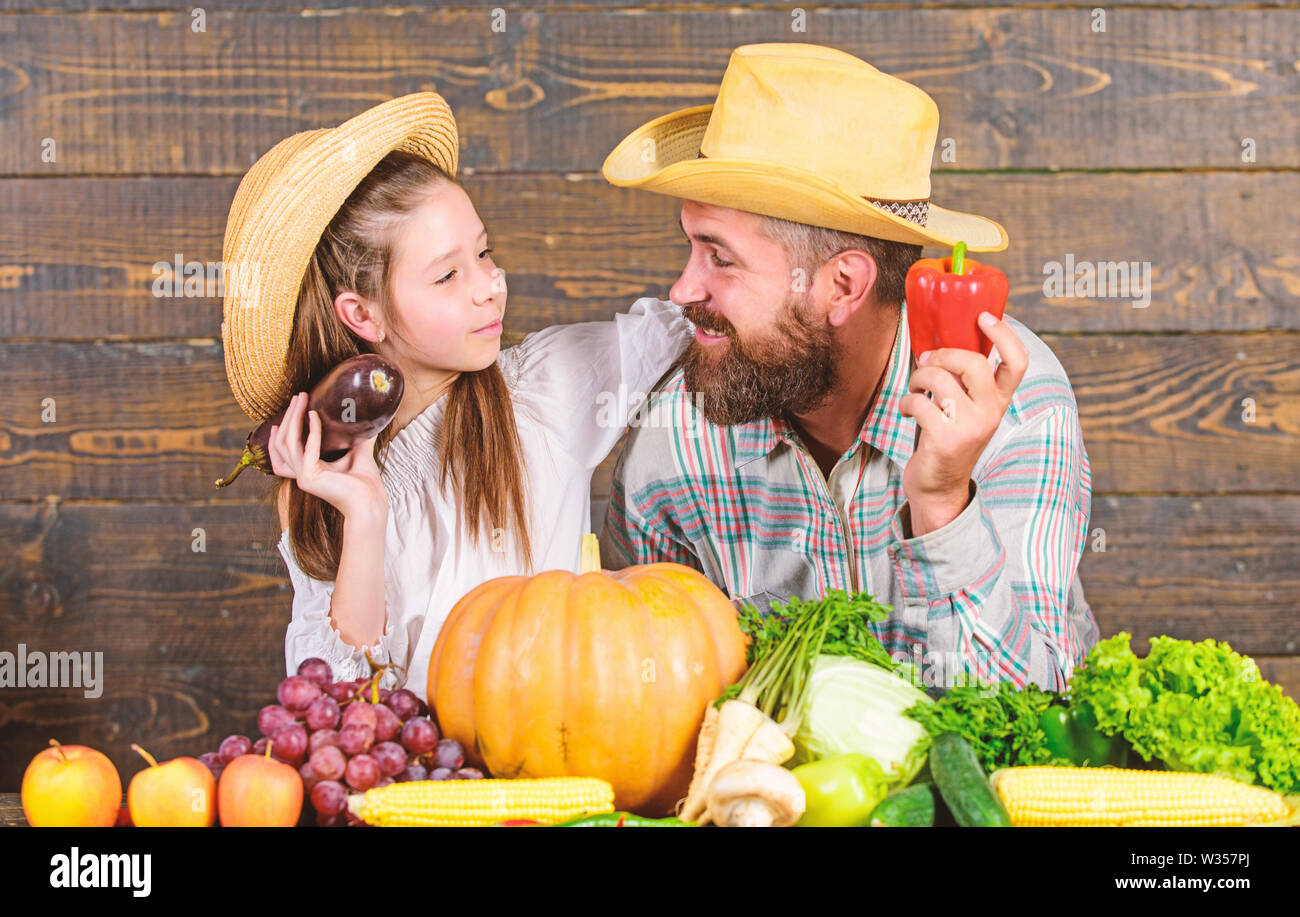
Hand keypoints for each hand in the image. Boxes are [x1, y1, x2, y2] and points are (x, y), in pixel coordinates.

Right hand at [267, 391, 387, 520]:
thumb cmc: (365, 482)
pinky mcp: (310, 478)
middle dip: (288, 417)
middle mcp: (301, 475)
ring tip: (301, 400)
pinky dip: (311, 431)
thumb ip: (356, 435)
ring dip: (293, 419)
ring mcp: (303, 477)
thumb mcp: (357, 452)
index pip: (283, 451)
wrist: (371, 501)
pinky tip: (314, 415)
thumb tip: (369, 416)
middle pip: (282, 443)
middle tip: (297, 396)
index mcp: (307, 471)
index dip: (280, 432)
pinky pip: (307, 448)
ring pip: (287, 444)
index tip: (288, 411)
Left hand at [898, 312, 1027, 533]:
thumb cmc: (946, 439)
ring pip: (940, 379)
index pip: (1017, 363)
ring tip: (914, 389)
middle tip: (927, 362)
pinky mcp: (945, 438)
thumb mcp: (964, 409)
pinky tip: (907, 410)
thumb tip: (936, 345)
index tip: (984, 316)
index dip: (1004, 335)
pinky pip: (919, 402)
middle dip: (942, 354)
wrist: (938, 489)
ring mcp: (969, 426)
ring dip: (918, 377)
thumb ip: (962, 382)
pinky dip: (906, 401)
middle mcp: (990, 413)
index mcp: (999, 401)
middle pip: (973, 363)